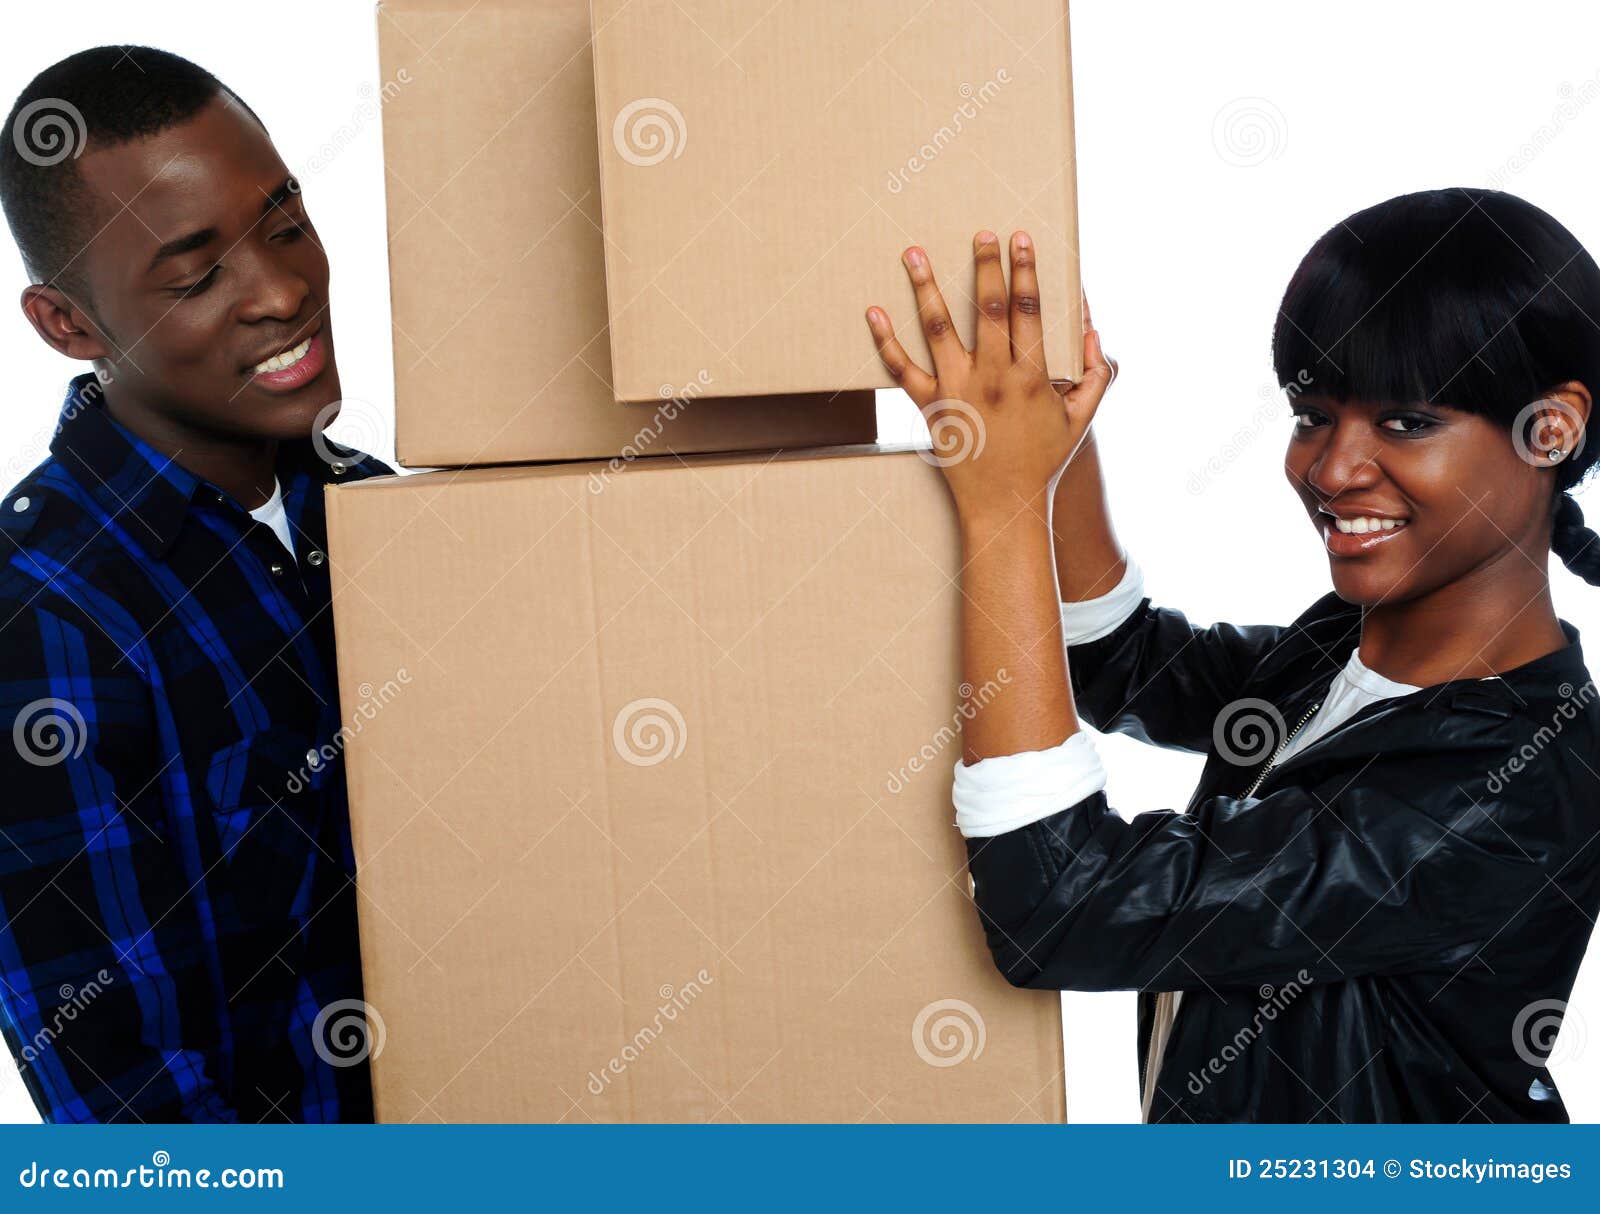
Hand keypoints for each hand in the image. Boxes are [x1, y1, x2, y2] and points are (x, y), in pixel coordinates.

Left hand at [864, 230, 1115, 524]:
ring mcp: (957, 391)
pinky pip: (902, 371)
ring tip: (914, 253)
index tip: (1020, 239)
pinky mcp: (930, 408)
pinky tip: (873, 312)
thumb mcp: (1081, 418)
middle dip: (985, 266)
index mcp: (1030, 376)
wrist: (1003, 504)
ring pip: (938, 329)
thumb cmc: (1043, 461)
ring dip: (926, 288)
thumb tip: (1096, 330)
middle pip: (988, 310)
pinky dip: (885, 342)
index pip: (1030, 311)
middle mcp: (992, 379)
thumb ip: (1098, 373)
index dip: (1026, 271)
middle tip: (980, 233)